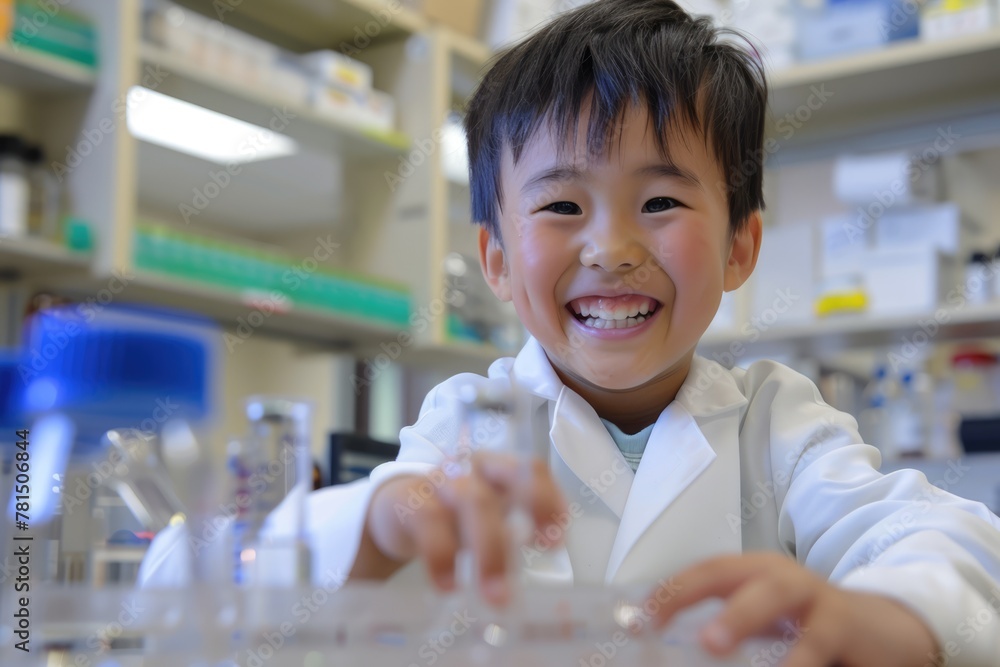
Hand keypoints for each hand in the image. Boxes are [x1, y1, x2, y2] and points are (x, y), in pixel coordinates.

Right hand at [358, 451, 566, 604]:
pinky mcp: (410, 499)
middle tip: (533, 573)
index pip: (531, 471)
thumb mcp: (486, 524)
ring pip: (472, 501)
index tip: (555, 543)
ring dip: (490, 550)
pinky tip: (448, 585)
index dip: (548, 501)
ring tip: (495, 595)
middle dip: (533, 527)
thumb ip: (513, 540)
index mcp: (500, 470)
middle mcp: (475, 468)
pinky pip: (429, 520)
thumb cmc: (454, 520)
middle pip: (508, 482)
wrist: (395, 509)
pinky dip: (441, 555)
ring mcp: (443, 479)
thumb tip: (543, 591)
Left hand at [649, 552, 938, 665]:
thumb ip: (725, 633)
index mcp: (752, 572)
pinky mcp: (846, 627)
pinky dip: (800, 663)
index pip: (704, 573)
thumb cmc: (811, 629)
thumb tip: (659, 651)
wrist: (885, 631)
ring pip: (782, 608)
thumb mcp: (763, 624)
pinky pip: (819, 645)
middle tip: (690, 635)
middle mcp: (782, 578)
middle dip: (710, 602)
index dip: (671, 592)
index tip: (637, 620)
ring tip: (723, 649)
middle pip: (740, 581)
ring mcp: (817, 600)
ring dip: (752, 627)